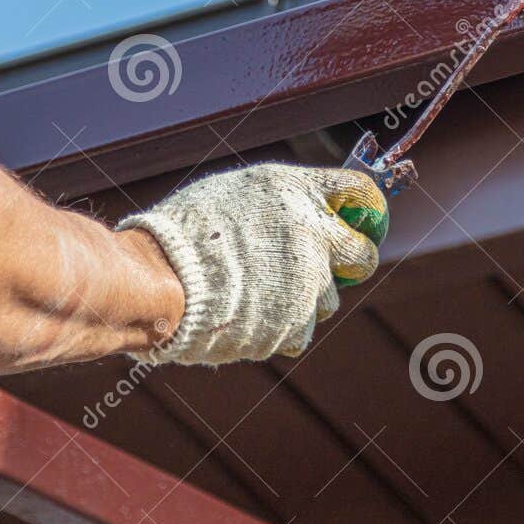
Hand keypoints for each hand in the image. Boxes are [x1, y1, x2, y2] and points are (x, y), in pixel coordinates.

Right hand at [118, 163, 386, 364]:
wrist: (158, 279)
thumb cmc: (183, 231)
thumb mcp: (233, 194)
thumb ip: (278, 205)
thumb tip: (308, 213)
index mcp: (298, 193)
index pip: (360, 193)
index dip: (365, 209)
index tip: (360, 221)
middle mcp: (313, 236)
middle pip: (363, 255)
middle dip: (352, 263)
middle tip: (328, 268)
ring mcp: (307, 283)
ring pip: (329, 299)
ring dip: (306, 299)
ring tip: (260, 292)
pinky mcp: (293, 324)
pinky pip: (302, 331)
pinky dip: (281, 327)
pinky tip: (250, 315)